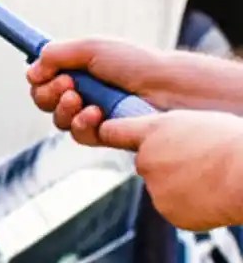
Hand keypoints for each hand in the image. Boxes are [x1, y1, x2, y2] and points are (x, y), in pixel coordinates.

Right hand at [27, 38, 166, 144]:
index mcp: (78, 70)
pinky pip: (78, 135)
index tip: (46, 72)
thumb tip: (32, 71)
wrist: (168, 89)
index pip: (42, 78)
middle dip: (48, 93)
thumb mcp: (92, 48)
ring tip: (80, 98)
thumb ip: (56, 55)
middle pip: (42, 100)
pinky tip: (95, 114)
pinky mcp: (104, 135)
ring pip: (57, 120)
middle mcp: (82, 92)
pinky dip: (81, 124)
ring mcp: (92, 115)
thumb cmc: (135, 64)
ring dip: (63, 109)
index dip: (39, 78)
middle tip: (68, 84)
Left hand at [100, 110, 242, 231]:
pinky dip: (191, 205)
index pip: (113, 131)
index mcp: (152, 131)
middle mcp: (146, 158)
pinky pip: (175, 208)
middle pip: (145, 163)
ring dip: (180, 186)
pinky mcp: (168, 211)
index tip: (103, 131)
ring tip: (211, 179)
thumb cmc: (232, 143)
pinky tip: (210, 196)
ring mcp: (155, 187)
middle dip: (164, 164)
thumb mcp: (195, 122)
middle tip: (198, 162)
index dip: (110, 132)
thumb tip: (160, 140)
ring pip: (162, 187)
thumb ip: (168, 130)